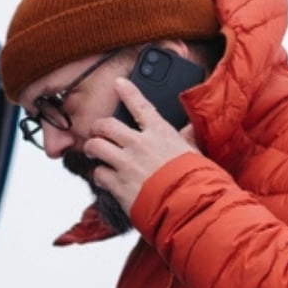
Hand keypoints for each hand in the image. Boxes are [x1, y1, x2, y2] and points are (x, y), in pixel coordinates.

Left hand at [80, 77, 199, 223]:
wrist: (187, 203)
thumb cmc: (195, 179)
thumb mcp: (195, 151)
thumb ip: (187, 138)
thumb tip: (190, 129)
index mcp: (160, 132)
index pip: (140, 105)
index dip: (127, 92)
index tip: (119, 83)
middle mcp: (139, 144)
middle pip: (106, 125)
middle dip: (98, 127)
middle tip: (97, 131)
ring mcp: (126, 163)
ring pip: (96, 146)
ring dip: (92, 148)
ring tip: (94, 152)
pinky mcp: (118, 184)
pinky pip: (98, 174)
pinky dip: (99, 175)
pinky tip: (103, 177)